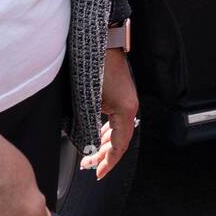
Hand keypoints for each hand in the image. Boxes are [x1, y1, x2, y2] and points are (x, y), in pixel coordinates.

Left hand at [80, 48, 137, 179]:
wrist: (101, 42)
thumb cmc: (95, 67)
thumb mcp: (89, 102)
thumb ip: (88, 126)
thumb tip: (85, 145)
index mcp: (126, 112)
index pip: (120, 146)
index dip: (108, 162)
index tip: (98, 173)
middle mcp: (130, 108)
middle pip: (119, 141)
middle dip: (103, 156)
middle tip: (88, 165)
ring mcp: (127, 101)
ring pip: (118, 131)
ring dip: (103, 144)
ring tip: (90, 154)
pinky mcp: (121, 95)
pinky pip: (116, 121)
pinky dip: (106, 132)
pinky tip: (97, 135)